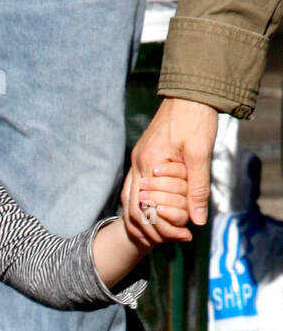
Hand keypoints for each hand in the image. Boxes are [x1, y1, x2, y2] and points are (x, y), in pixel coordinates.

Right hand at [123, 97, 218, 243]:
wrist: (191, 91)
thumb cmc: (196, 119)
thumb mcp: (201, 155)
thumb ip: (197, 189)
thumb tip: (197, 221)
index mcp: (148, 164)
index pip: (145, 209)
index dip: (163, 227)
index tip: (184, 236)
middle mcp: (137, 164)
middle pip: (133, 209)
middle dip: (151, 230)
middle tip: (175, 239)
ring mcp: (137, 160)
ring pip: (129, 201)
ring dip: (144, 220)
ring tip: (163, 234)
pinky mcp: (143, 157)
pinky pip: (134, 189)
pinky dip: (142, 206)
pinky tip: (155, 212)